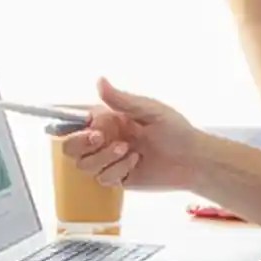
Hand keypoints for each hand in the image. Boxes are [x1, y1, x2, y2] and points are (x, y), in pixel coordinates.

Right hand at [61, 77, 198, 190]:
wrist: (193, 160)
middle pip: (71, 146)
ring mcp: (110, 160)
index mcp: (109, 119)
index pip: (77, 120)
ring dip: (102, 157)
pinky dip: (117, 170)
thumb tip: (100, 81)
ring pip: (84, 164)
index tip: (73, 123)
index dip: (67, 122)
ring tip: (126, 149)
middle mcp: (106, 139)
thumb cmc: (176, 131)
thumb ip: (123, 100)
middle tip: (99, 137)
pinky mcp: (117, 178)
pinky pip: (103, 178)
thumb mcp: (150, 110)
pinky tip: (135, 162)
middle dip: (80, 143)